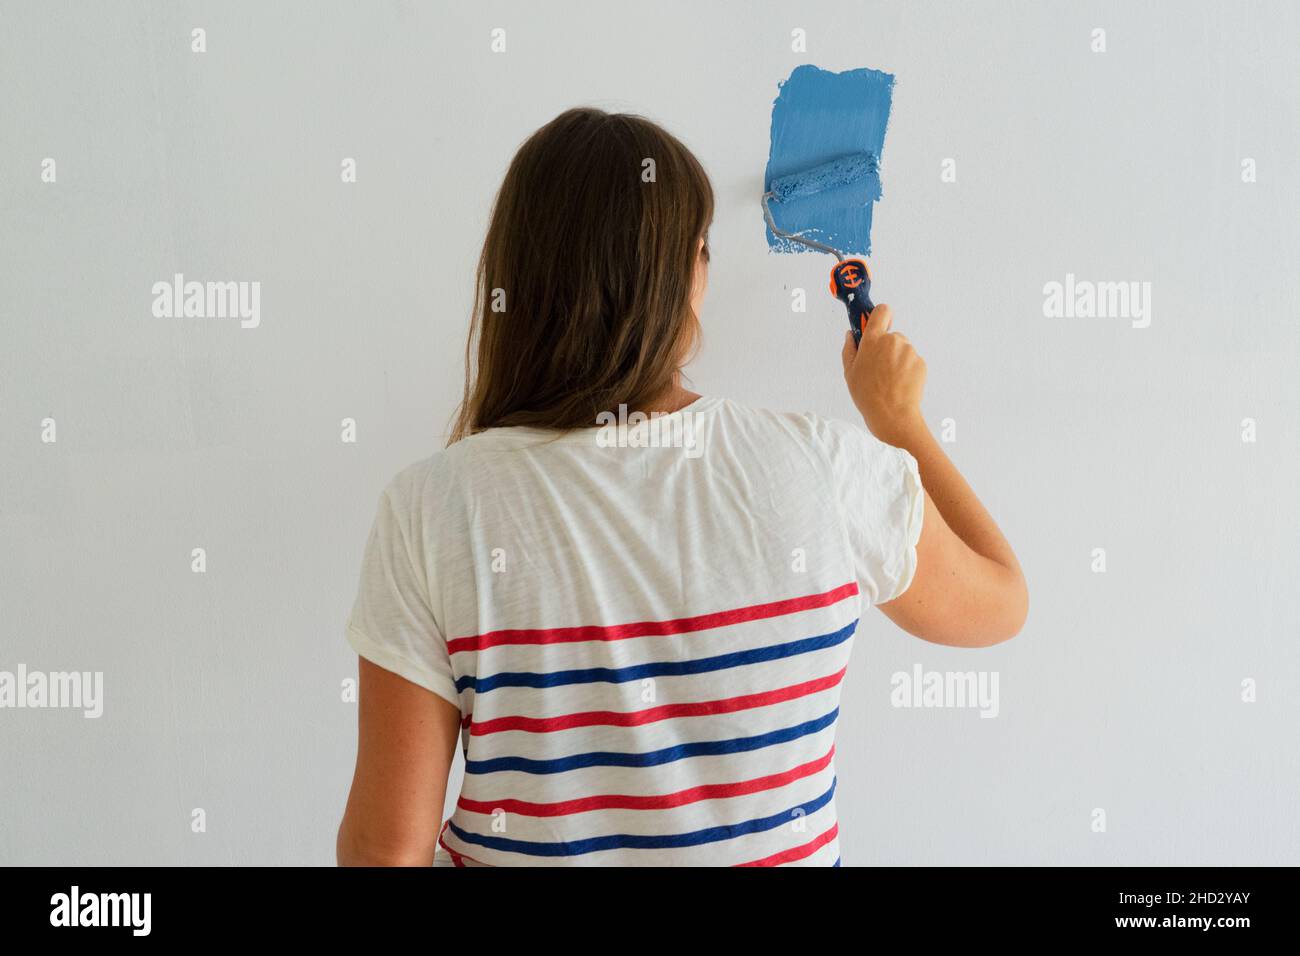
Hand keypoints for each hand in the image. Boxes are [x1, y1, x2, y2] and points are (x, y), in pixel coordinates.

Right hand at [840, 303, 926, 443]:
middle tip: (878, 368)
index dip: (880, 315)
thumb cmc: (868, 395)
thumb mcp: (849, 372)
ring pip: (902, 350)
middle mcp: (893, 340)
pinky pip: (912, 361)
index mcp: (873, 340)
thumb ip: (849, 349)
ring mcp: (909, 351)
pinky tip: (899, 384)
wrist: (892, 414)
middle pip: (891, 336)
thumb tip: (851, 335)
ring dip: (897, 360)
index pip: (882, 311)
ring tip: (889, 381)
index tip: (878, 324)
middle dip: (886, 348)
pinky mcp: (921, 362)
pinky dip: (907, 370)